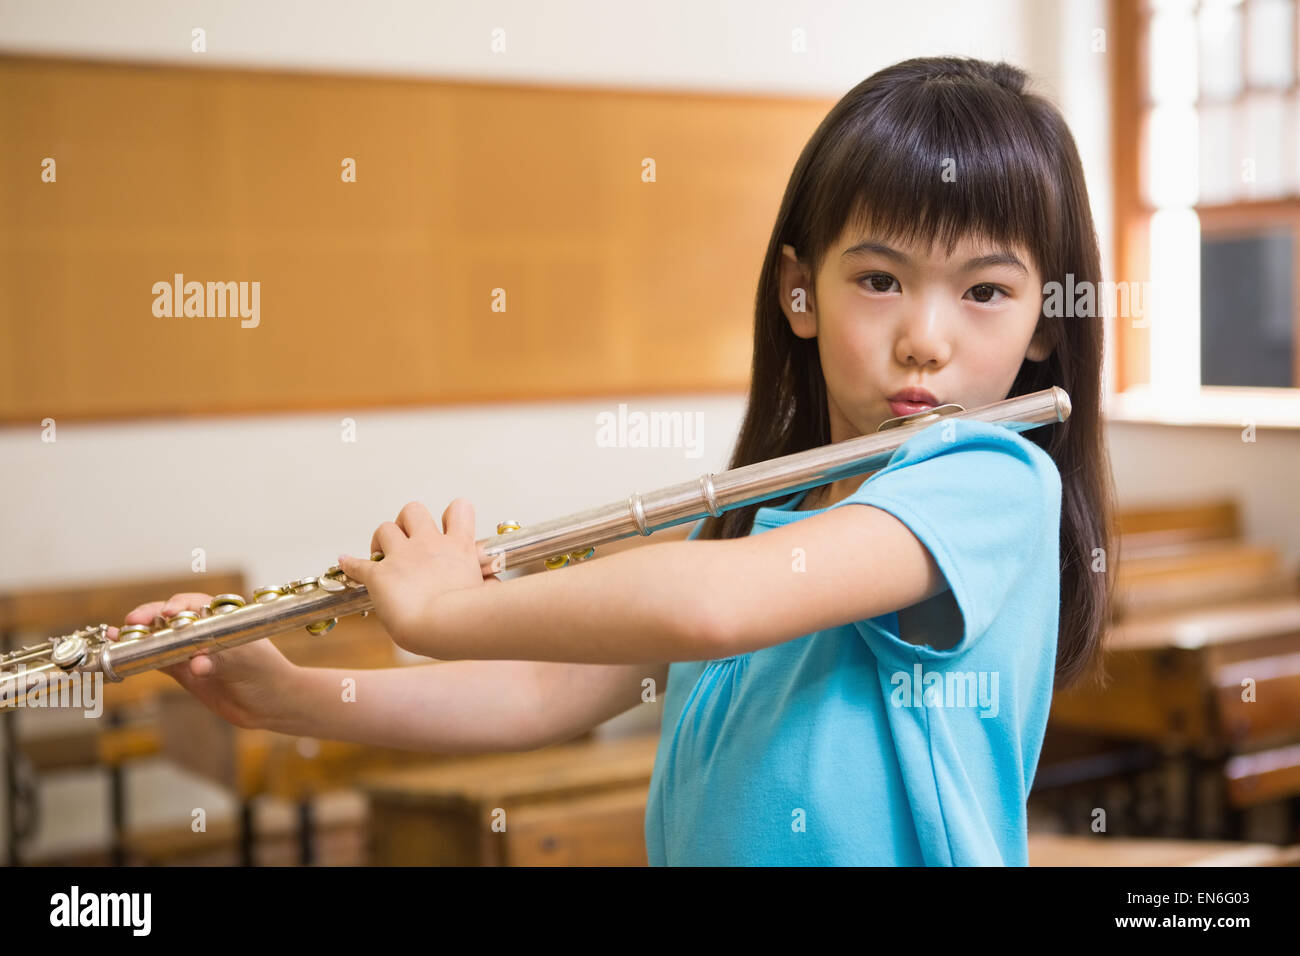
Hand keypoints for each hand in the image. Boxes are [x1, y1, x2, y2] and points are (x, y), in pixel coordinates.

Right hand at [108, 592, 299, 729]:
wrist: (272, 704)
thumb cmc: (266, 673)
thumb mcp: (246, 662)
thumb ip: (220, 660)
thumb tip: (196, 664)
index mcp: (222, 617)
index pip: (196, 605)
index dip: (179, 606)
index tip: (169, 613)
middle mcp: (204, 629)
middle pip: (171, 617)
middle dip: (150, 616)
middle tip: (133, 623)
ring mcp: (192, 649)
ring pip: (159, 637)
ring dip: (138, 634)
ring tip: (117, 635)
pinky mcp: (183, 670)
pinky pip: (157, 659)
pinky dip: (140, 655)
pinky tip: (121, 651)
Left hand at [337, 499, 495, 654]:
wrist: (445, 625)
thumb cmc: (468, 616)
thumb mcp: (488, 594)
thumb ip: (490, 585)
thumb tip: (495, 588)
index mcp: (459, 548)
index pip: (459, 510)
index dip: (452, 515)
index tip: (446, 526)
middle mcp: (430, 544)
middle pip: (414, 510)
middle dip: (408, 522)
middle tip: (406, 540)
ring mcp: (403, 556)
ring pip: (385, 527)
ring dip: (382, 539)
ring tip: (382, 554)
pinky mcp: (380, 574)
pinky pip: (359, 564)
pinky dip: (351, 564)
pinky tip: (346, 563)